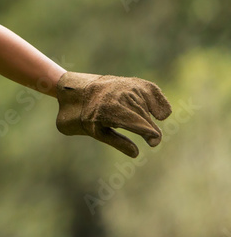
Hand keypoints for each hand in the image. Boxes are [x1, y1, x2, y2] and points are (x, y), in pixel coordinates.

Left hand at [55, 72, 172, 157]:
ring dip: (150, 119)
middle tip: (151, 142)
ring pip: (149, 106)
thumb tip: (136, 153)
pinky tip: (156, 113)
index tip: (153, 142)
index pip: (136, 122)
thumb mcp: (96, 132)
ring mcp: (129, 86)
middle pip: (144, 116)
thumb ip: (117, 142)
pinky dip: (158, 104)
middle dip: (151, 131)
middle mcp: (120, 95)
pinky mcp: (136, 82)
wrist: (78, 90)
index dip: (149, 133)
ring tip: (144, 127)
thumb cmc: (86, 115)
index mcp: (109, 109)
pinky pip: (154, 93)